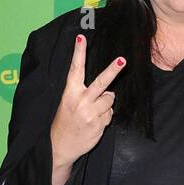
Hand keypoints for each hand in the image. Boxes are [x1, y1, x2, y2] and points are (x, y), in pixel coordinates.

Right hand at [50, 36, 125, 175]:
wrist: (60, 146)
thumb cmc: (66, 121)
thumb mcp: (68, 103)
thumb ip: (85, 93)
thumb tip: (108, 90)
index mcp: (70, 93)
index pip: (75, 69)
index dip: (79, 53)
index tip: (81, 38)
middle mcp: (80, 101)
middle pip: (101, 82)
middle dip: (112, 70)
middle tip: (122, 60)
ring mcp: (90, 114)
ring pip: (110, 99)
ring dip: (106, 103)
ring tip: (94, 111)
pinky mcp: (98, 125)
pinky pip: (110, 114)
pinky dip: (105, 116)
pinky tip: (94, 122)